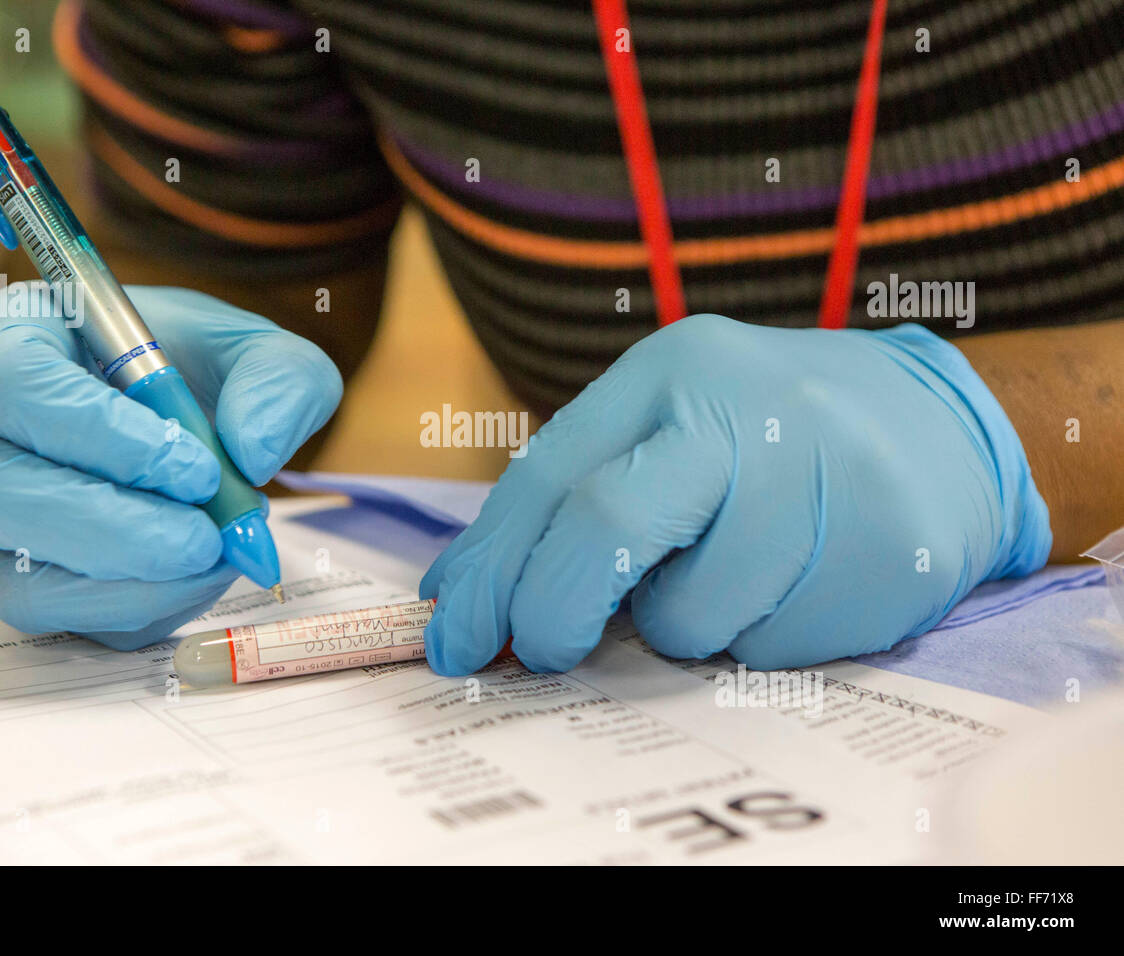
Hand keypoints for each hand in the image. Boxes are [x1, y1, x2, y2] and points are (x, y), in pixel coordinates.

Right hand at [0, 283, 340, 647]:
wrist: (179, 418)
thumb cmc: (193, 368)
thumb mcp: (253, 349)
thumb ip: (277, 378)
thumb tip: (253, 451)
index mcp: (7, 337)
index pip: (13, 386)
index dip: (100, 434)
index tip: (194, 469)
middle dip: (115, 529)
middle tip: (206, 539)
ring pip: (19, 577)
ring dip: (131, 583)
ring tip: (214, 554)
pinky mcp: (7, 576)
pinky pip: (57, 618)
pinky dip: (138, 609)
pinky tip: (193, 576)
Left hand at [420, 314, 1050, 673]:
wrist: (938, 432)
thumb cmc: (770, 443)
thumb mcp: (668, 436)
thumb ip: (572, 503)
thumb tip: (460, 595)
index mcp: (676, 373)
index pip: (552, 474)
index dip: (490, 566)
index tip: (454, 634)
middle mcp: (749, 411)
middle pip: (605, 523)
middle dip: (552, 609)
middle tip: (541, 652)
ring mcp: (828, 480)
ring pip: (690, 613)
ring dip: (679, 627)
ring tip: (728, 578)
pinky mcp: (889, 554)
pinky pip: (768, 648)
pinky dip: (753, 640)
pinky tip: (796, 584)